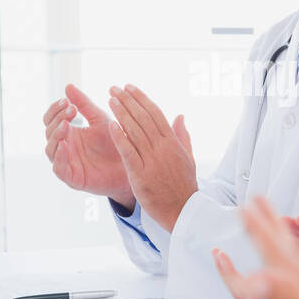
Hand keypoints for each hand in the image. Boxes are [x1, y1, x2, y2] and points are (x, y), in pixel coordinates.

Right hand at [43, 84, 134, 208]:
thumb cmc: (115, 142)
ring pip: (50, 148)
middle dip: (57, 118)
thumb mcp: (99, 119)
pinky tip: (65, 144)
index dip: (56, 109)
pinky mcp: (71, 178)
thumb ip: (84, 104)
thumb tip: (68, 86)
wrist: (131, 163)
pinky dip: (59, 156)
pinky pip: (58, 167)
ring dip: (56, 135)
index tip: (67, 101)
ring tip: (67, 124)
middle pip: (48, 131)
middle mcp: (63, 146)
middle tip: (71, 110)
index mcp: (68, 132)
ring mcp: (66, 162)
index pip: (51, 118)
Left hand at [107, 84, 196, 230]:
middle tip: (114, 88)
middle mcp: (163, 148)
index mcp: (173, 143)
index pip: (156, 114)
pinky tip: (111, 125)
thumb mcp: (187, 158)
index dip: (141, 99)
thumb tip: (180, 115)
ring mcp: (152, 161)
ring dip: (122, 113)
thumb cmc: (184, 185)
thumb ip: (182, 136)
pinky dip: (120, 138)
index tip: (129, 87)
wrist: (183, 210)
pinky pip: (129, 153)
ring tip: (110, 99)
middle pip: (143, 118)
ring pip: (135, 131)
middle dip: (128, 101)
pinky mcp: (141, 175)